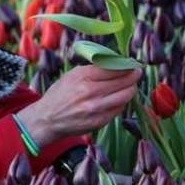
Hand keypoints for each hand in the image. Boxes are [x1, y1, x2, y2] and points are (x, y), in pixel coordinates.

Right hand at [16, 65, 140, 147]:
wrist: (47, 119)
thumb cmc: (60, 94)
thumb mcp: (72, 75)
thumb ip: (93, 69)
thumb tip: (115, 63)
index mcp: (83, 76)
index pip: (114, 68)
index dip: (127, 65)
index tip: (132, 64)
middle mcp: (91, 92)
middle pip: (124, 81)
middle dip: (133, 76)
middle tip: (137, 73)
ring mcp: (96, 108)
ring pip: (125, 96)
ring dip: (131, 89)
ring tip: (131, 85)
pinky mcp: (99, 122)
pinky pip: (118, 109)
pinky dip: (121, 103)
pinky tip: (119, 99)